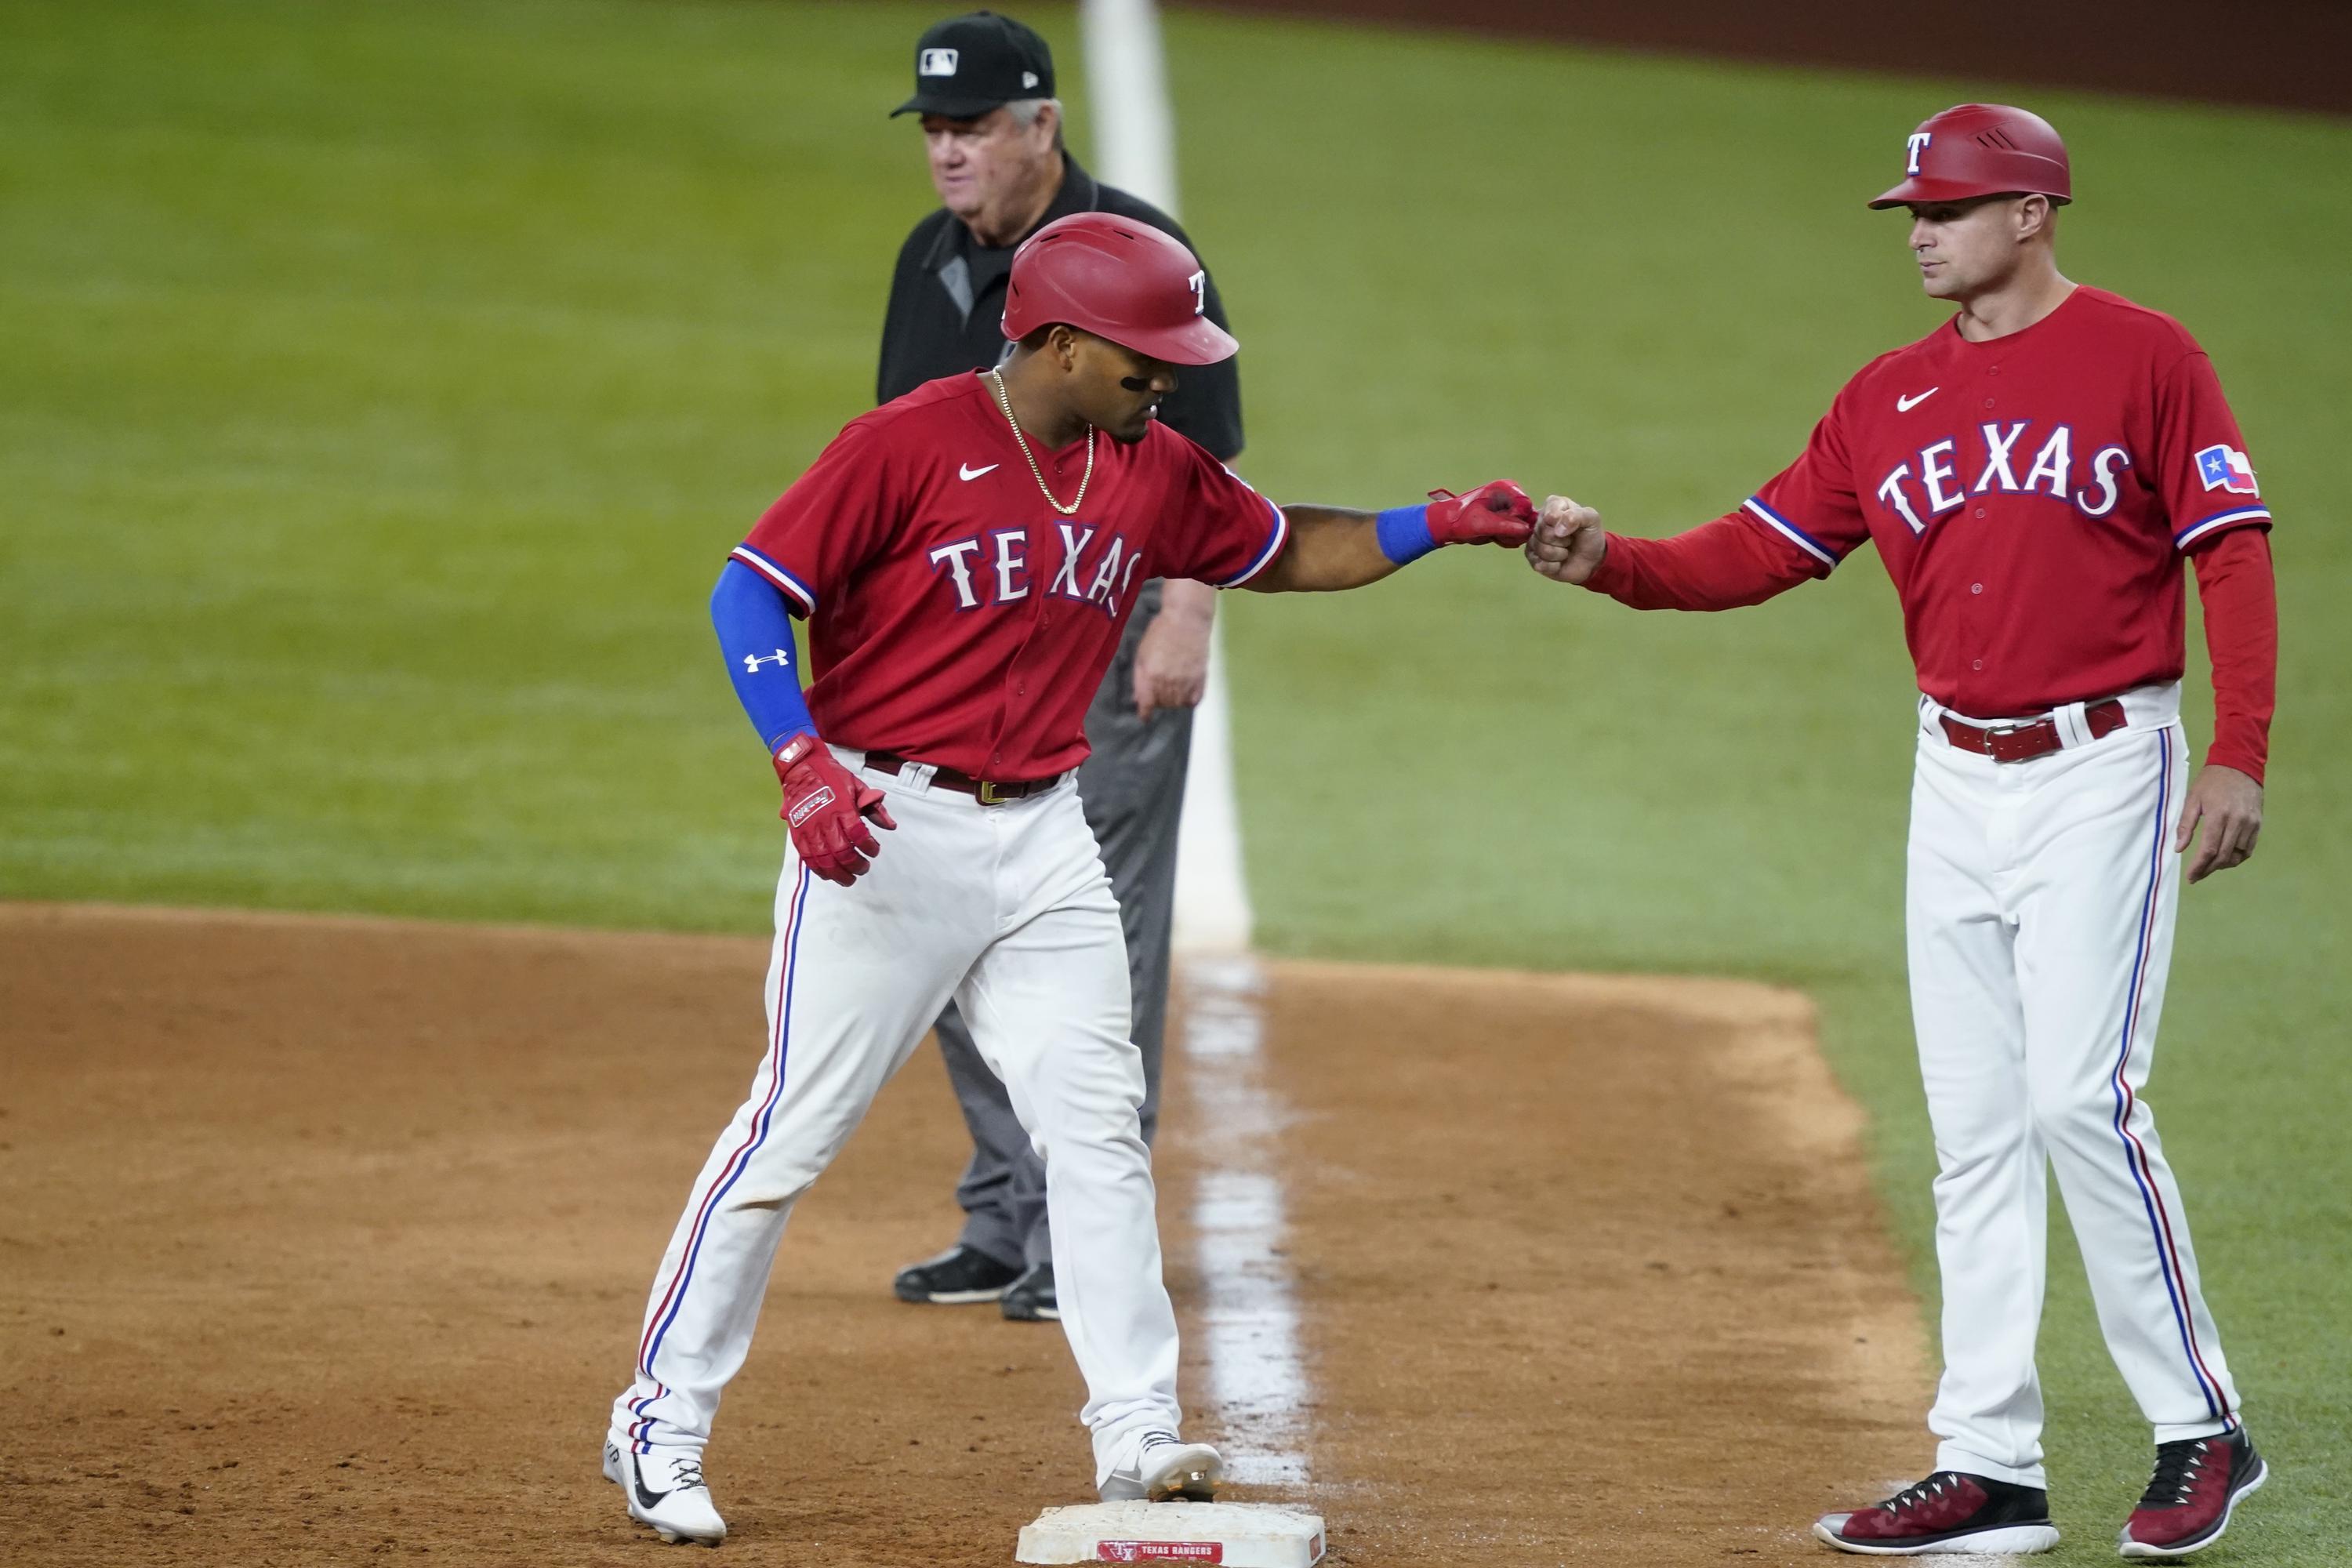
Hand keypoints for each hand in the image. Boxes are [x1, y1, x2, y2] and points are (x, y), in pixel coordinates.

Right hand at [773, 734, 896, 885]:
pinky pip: (808, 858)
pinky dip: (819, 869)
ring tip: (849, 879)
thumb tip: (891, 826)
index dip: (869, 847)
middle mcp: (825, 820)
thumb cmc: (832, 776)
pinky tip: (829, 874)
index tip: (875, 851)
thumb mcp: (857, 786)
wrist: (801, 767)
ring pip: (825, 859)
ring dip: (839, 873)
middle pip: (842, 851)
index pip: (858, 834)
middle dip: (856, 865)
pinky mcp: (797, 833)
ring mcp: (809, 828)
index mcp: (842, 807)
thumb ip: (874, 808)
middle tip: (864, 869)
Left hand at [1133, 582, 1213, 719]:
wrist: (1187, 619)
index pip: (1147, 705)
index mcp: (1151, 676)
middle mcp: (1168, 683)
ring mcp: (1186, 682)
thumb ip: (1139, 678)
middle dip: (1158, 701)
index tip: (1145, 716)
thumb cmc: (1159, 633)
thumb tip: (1137, 699)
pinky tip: (1185, 691)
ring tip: (1172, 687)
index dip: (1145, 713)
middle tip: (1159, 689)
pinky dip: (1188, 700)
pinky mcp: (1200, 679)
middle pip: (1162, 705)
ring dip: (1172, 701)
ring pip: (1177, 705)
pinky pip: (1194, 701)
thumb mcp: (1142, 653)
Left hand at [1426, 480, 1537, 546]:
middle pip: (1527, 518)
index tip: (1501, 524)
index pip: (1526, 505)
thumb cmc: (1461, 519)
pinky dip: (1507, 539)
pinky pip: (1518, 534)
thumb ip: (1505, 527)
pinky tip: (1494, 537)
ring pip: (1524, 528)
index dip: (1517, 518)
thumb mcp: (1482, 523)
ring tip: (1493, 535)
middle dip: (1513, 530)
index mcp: (1505, 488)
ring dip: (1510, 536)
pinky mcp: (1509, 520)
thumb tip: (1527, 530)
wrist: (1449, 525)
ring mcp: (1511, 509)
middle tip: (1496, 534)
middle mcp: (1511, 497)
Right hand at [1526, 495, 1608, 583]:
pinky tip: (1559, 562)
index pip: (1550, 514)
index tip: (1573, 527)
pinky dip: (1554, 566)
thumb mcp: (1592, 519)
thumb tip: (1558, 529)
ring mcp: (1534, 540)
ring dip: (1559, 554)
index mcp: (1554, 505)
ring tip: (1566, 551)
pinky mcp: (1533, 558)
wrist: (1592, 560)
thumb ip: (1576, 515)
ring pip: (1541, 549)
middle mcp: (1540, 521)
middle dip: (1562, 540)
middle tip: (1570, 540)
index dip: (1562, 523)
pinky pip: (1539, 564)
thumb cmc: (1590, 535)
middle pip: (1543, 532)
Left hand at [2175, 763, 2261, 883]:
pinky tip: (2225, 859)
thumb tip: (2178, 848)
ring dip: (2222, 865)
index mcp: (2218, 815)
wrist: (2239, 765)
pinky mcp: (2258, 823)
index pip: (2209, 849)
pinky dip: (2237, 857)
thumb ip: (2185, 825)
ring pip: (2237, 855)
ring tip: (2209, 866)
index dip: (2199, 866)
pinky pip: (2249, 848)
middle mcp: (2237, 821)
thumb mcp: (2192, 799)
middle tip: (2197, 875)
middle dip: (2208, 869)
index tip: (2191, 877)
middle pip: (2224, 856)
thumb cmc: (2211, 781)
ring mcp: (2250, 823)